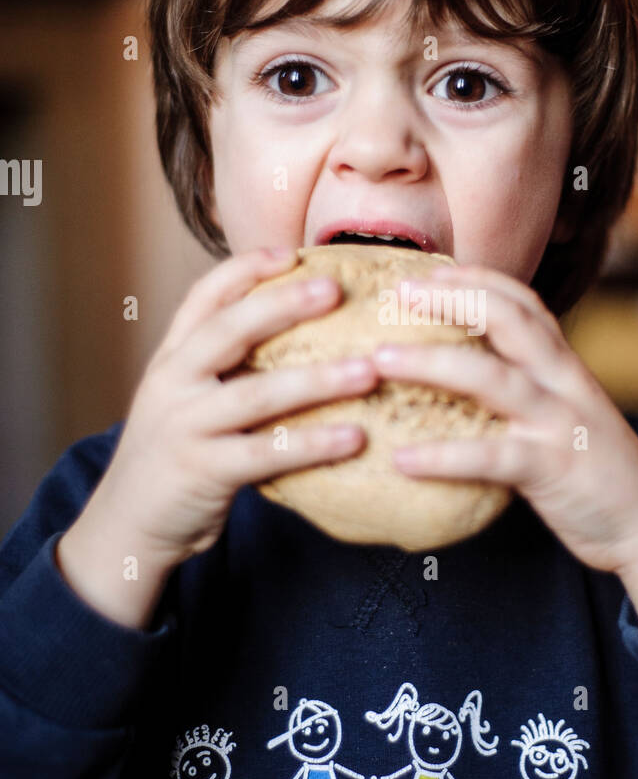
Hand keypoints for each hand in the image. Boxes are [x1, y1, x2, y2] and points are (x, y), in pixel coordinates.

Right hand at [56, 248, 380, 626]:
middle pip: (229, 329)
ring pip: (257, 393)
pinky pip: (267, 453)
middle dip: (284, 304)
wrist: (127, 526)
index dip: (247, 269)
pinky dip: (313, 443)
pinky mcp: (202, 471)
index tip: (293, 252)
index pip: (205, 297)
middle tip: (336, 289)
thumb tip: (304, 338)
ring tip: (369, 371)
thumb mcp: (186, 400)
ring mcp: (185, 426)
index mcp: (172, 358)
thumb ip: (226, 369)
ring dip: (318, 380)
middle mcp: (173, 382)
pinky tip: (354, 437)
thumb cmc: (176, 457)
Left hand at [371, 263, 637, 579]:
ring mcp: (560, 423)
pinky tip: (402, 461)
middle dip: (453, 298)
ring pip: (492, 380)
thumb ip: (527, 390)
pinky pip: (491, 457)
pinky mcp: (553, 469)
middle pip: (508, 321)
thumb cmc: (595, 470)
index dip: (478, 279)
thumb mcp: (566, 414)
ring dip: (431, 363)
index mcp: (565, 367)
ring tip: (378, 361)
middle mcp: (564, 383)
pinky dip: (444, 456)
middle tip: (397, 292)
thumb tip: (463, 380)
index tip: (431, 268)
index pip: (525, 303)